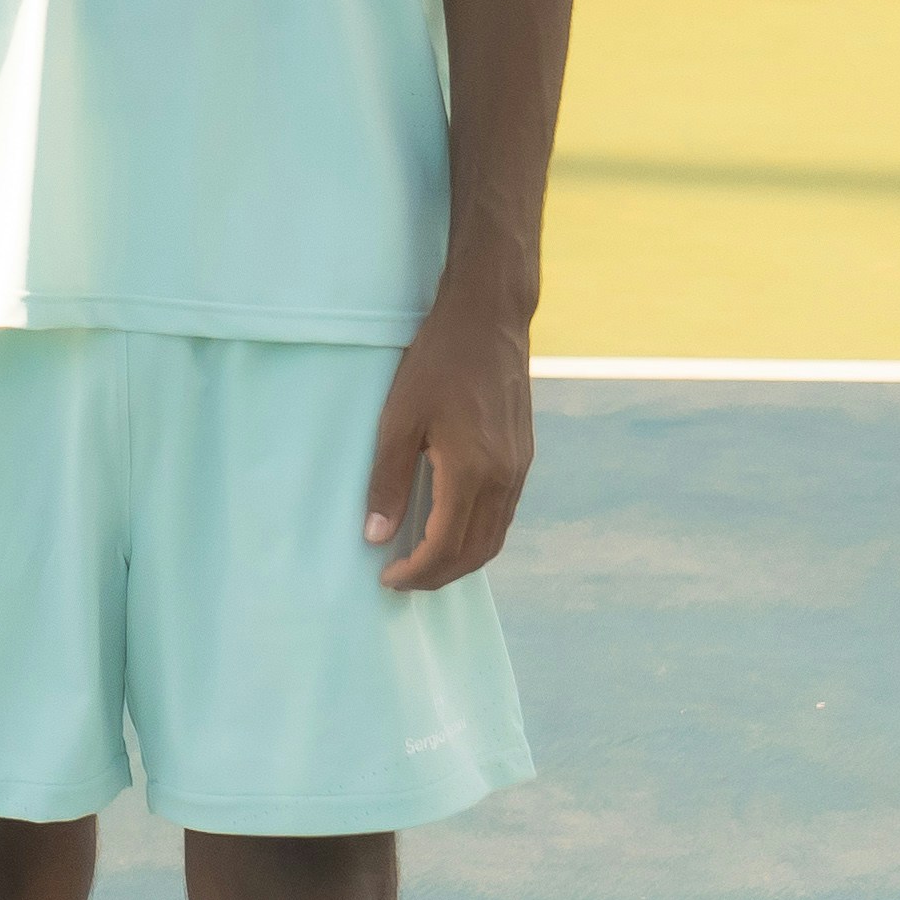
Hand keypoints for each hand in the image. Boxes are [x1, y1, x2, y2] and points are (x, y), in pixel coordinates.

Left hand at [364, 275, 534, 594]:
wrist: (489, 319)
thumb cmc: (438, 361)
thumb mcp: (399, 418)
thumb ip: (387, 480)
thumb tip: (376, 536)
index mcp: (473, 471)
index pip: (446, 546)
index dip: (416, 572)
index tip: (387, 578)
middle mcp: (504, 478)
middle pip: (476, 553)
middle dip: (438, 576)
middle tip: (402, 580)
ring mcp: (519, 469)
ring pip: (494, 538)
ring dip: (460, 561)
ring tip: (423, 563)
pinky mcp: (523, 457)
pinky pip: (503, 515)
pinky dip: (477, 536)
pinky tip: (451, 528)